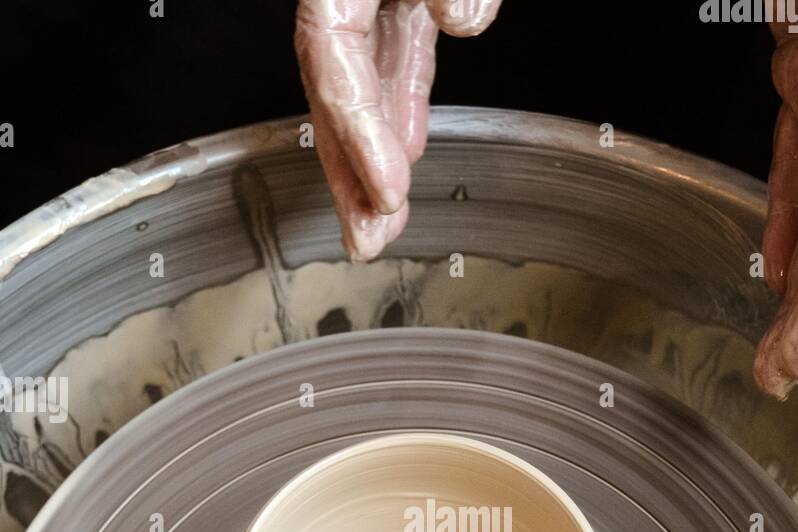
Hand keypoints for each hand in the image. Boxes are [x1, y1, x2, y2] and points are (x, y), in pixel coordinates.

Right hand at [295, 0, 501, 260]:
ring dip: (376, 161)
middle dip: (351, 179)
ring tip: (384, 224)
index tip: (388, 192)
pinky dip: (405, 114)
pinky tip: (409, 159)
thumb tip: (464, 18)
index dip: (359, 137)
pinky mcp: (403, 1)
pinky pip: (401, 64)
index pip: (334, 68)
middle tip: (366, 243)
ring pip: (369, 93)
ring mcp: (373, 2)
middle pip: (337, 98)